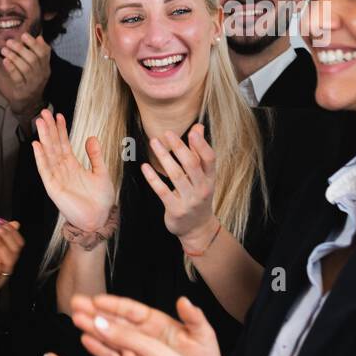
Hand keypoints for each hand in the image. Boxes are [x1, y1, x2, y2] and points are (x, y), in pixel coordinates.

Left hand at [0, 32, 52, 113]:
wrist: (28, 103)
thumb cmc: (31, 81)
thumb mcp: (38, 68)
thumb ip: (39, 53)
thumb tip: (39, 37)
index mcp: (46, 68)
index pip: (44, 53)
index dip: (33, 43)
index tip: (23, 35)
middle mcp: (41, 75)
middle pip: (33, 59)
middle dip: (21, 49)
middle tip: (9, 42)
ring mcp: (33, 84)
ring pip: (25, 68)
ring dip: (14, 57)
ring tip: (4, 49)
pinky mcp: (23, 91)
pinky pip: (17, 78)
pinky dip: (11, 68)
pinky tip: (5, 61)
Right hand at [31, 110, 113, 231]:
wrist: (99, 219)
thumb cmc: (100, 200)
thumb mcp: (101, 173)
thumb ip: (95, 156)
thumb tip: (91, 138)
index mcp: (73, 166)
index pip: (64, 144)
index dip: (61, 130)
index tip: (58, 116)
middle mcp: (62, 170)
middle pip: (53, 145)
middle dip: (49, 129)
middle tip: (44, 113)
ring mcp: (56, 178)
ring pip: (48, 153)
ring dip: (44, 138)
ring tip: (40, 123)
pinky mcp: (53, 187)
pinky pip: (45, 170)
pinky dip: (40, 158)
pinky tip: (37, 145)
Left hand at [142, 125, 217, 246]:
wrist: (197, 228)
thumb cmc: (198, 196)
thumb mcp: (203, 176)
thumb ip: (198, 152)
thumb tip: (198, 127)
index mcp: (210, 179)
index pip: (209, 159)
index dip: (202, 145)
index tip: (192, 131)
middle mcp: (202, 189)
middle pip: (191, 165)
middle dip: (179, 148)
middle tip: (167, 133)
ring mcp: (189, 200)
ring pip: (176, 175)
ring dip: (164, 157)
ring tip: (154, 143)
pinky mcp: (175, 209)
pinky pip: (162, 191)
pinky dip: (152, 178)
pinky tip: (144, 167)